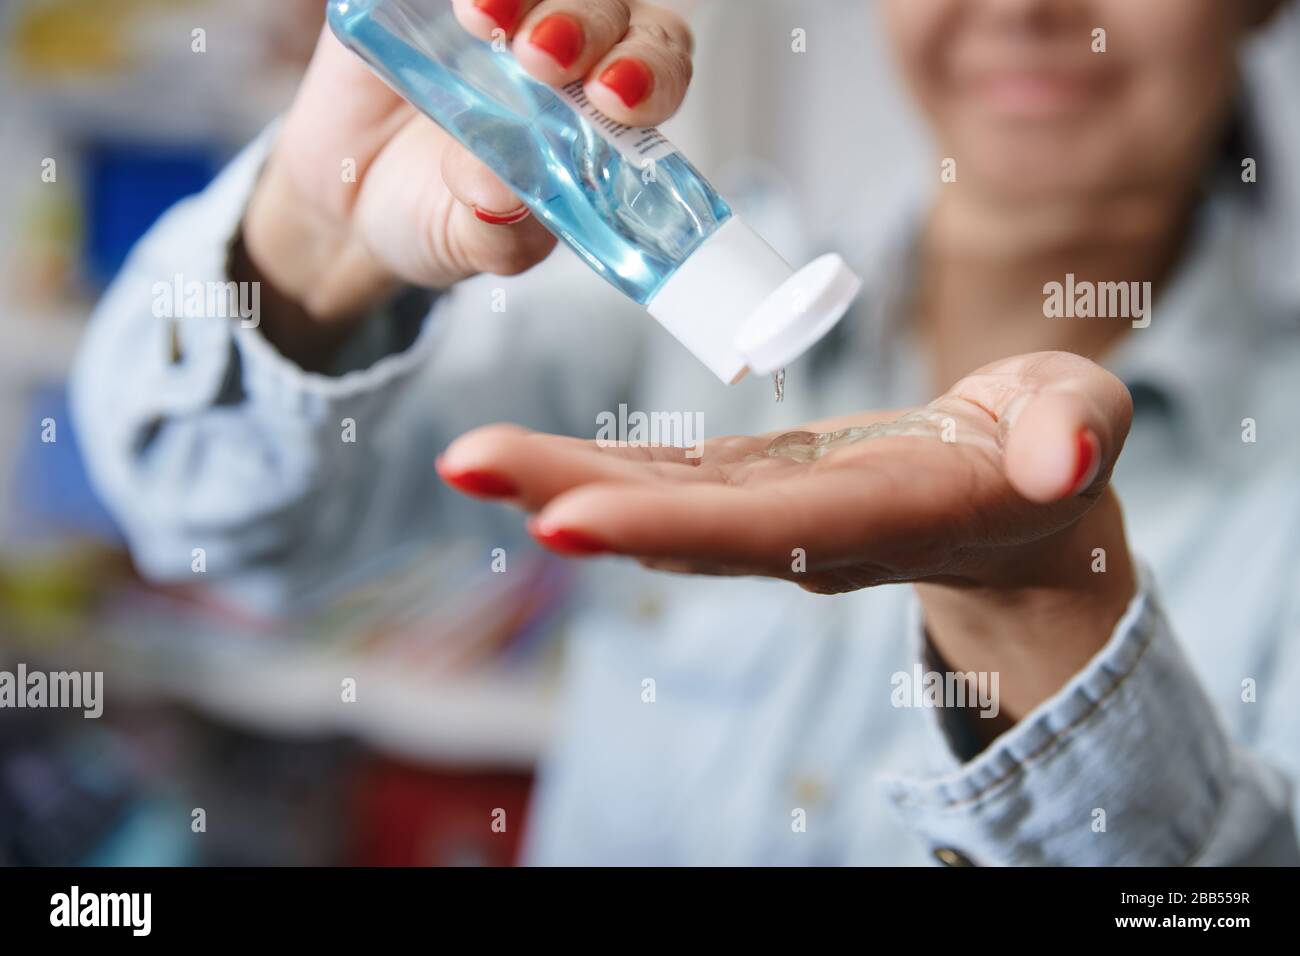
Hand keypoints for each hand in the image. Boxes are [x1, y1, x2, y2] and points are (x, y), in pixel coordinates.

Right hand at [239, 0, 693, 357]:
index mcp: (600, 111)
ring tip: (483, 22)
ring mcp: (508, 10)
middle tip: (541, 56)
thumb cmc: (438, 214)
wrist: (348, 195)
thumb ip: (499, 232)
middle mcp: (567, 46)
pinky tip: (456, 2)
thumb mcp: (475, 242)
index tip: (613, 96)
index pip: (655, 72)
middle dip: (588, 25)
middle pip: (611, 9)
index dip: (649, 73)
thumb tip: (503, 196)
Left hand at [438, 351, 1138, 719]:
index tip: (565, 520)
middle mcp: (810, 532)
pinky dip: (596, 467)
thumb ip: (1073, 434)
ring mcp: (773, 515)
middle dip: (574, 497)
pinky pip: (666, 477)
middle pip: (682, 521)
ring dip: (560, 481)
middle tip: (464, 465)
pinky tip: (526, 460)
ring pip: (658, 501)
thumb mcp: (1080, 427)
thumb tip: (1064, 456)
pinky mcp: (755, 487)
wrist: (1013, 500)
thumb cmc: (1049, 450)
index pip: (767, 526)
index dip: (669, 524)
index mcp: (887, 514)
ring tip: (468, 461)